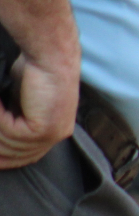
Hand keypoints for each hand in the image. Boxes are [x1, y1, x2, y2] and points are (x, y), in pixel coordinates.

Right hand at [0, 51, 78, 168]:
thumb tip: (1, 130)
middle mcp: (56, 136)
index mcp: (52, 131)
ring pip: (9, 143)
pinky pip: (10, 131)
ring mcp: (52, 134)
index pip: (25, 156)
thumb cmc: (33, 71)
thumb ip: (12, 116)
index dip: (4, 158)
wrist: (51, 57)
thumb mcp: (19, 100)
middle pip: (15, 154)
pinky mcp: (45, 129)